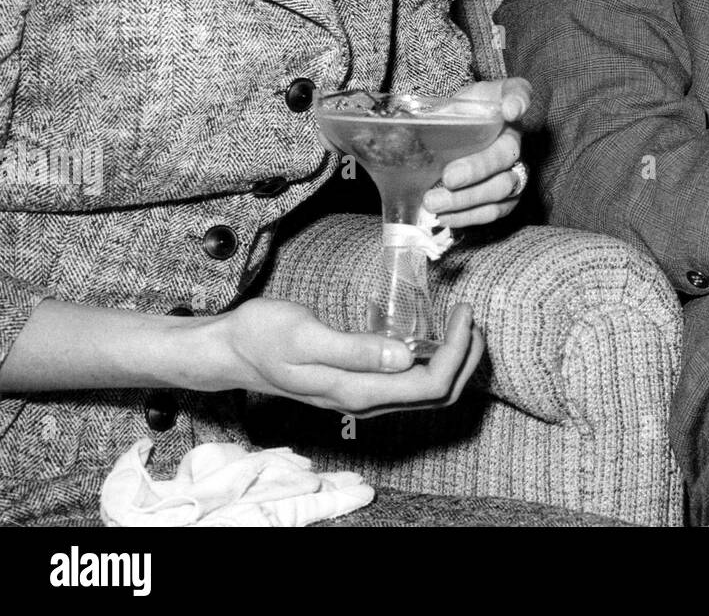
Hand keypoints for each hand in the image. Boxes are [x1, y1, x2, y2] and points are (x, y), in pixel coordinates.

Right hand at [197, 298, 483, 416]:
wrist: (229, 350)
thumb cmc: (263, 336)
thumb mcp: (306, 335)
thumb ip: (355, 350)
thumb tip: (403, 358)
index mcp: (357, 392)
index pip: (429, 385)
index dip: (457, 352)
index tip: (464, 312)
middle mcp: (364, 402)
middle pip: (436, 395)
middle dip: (465, 358)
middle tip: (473, 316)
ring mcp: (361, 396)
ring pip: (425, 393)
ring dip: (453, 361)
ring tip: (463, 323)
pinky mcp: (357, 384)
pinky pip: (407, 384)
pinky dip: (431, 360)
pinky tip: (431, 334)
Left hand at [422, 77, 531, 227]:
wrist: (451, 143)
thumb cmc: (451, 119)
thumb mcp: (442, 103)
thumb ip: (429, 110)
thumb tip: (396, 127)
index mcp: (501, 105)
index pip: (519, 93)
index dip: (518, 102)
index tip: (509, 110)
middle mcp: (515, 136)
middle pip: (507, 154)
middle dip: (478, 169)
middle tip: (448, 177)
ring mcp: (515, 168)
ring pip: (503, 187)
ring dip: (468, 199)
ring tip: (434, 203)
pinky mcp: (507, 197)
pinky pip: (495, 210)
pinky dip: (470, 216)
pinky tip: (445, 216)